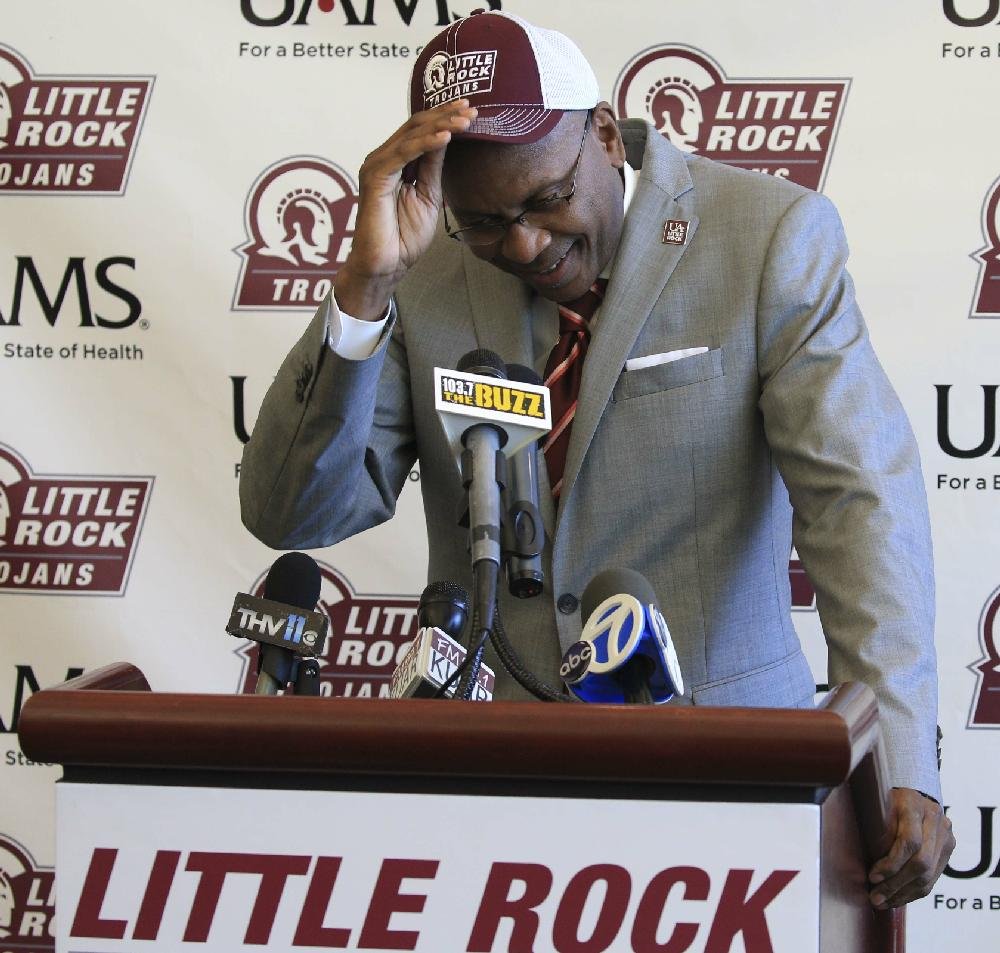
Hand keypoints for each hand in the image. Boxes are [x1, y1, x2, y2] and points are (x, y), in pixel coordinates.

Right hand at [336, 100, 477, 318]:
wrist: (387, 265)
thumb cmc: (404, 237)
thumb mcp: (428, 196)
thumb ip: (433, 167)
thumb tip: (447, 138)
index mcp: (396, 161)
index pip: (422, 131)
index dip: (446, 118)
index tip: (471, 111)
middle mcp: (384, 158)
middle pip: (416, 126)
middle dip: (446, 114)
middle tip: (471, 107)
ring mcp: (377, 165)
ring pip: (411, 135)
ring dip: (441, 125)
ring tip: (465, 120)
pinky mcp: (375, 178)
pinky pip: (403, 154)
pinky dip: (425, 143)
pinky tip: (446, 136)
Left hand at [868, 787, 955, 907]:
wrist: (911, 784)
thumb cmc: (883, 793)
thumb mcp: (874, 802)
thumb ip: (874, 826)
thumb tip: (861, 858)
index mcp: (913, 804)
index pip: (909, 841)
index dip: (891, 863)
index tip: (872, 876)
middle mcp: (934, 818)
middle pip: (921, 862)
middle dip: (895, 884)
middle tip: (874, 897)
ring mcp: (945, 833)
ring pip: (929, 874)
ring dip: (903, 893)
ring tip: (882, 902)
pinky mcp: (948, 846)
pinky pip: (933, 877)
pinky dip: (913, 891)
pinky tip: (897, 898)